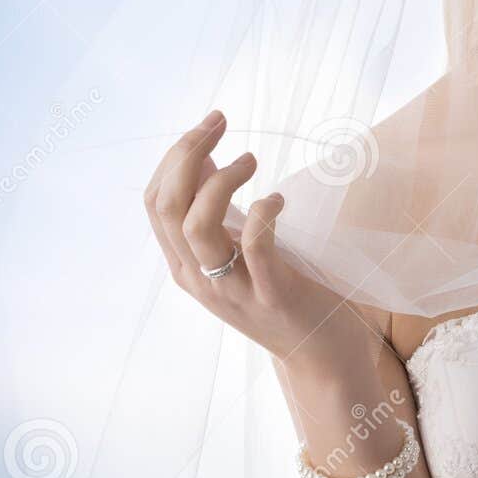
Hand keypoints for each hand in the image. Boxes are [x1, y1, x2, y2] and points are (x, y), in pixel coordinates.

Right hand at [143, 110, 376, 376]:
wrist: (321, 354)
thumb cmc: (282, 290)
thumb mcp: (237, 249)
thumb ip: (216, 210)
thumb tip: (202, 155)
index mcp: (184, 264)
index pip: (155, 202)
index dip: (175, 156)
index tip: (208, 126)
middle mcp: (199, 278)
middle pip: (167, 207)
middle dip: (187, 152)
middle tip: (219, 123)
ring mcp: (232, 289)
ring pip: (196, 226)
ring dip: (220, 181)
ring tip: (251, 161)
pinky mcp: (272, 295)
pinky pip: (255, 247)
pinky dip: (262, 213)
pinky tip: (277, 200)